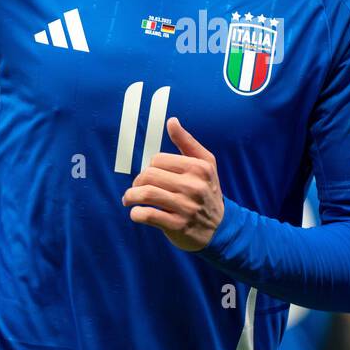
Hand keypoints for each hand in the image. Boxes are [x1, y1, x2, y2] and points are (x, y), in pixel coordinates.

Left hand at [122, 117, 223, 251]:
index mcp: (199, 168)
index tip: (149, 176)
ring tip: (129, 200)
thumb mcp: (206, 165)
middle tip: (137, 189)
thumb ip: (187, 142)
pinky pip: (148, 215)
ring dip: (131, 197)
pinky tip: (137, 213)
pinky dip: (136, 214)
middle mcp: (193, 186)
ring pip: (146, 194)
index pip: (158, 159)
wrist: (220, 228)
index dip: (149, 167)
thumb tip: (171, 121)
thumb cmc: (208, 192)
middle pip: (149, 175)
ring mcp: (185, 207)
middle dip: (137, 182)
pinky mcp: (177, 225)